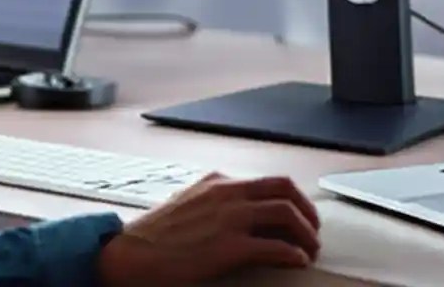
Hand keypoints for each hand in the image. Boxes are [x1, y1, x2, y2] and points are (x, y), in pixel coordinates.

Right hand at [97, 174, 320, 286]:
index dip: (292, 199)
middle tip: (312, 231)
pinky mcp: (229, 246)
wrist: (131, 254)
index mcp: (217, 183)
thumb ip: (216, 204)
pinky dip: (293, 254)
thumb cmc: (155, 236)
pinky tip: (296, 262)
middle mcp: (226, 193)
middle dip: (307, 211)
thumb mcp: (189, 206)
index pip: (268, 181)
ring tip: (309, 250)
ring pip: (286, 213)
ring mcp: (229, 218)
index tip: (300, 215)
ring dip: (306, 233)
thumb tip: (245, 217)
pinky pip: (276, 247)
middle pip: (284, 189)